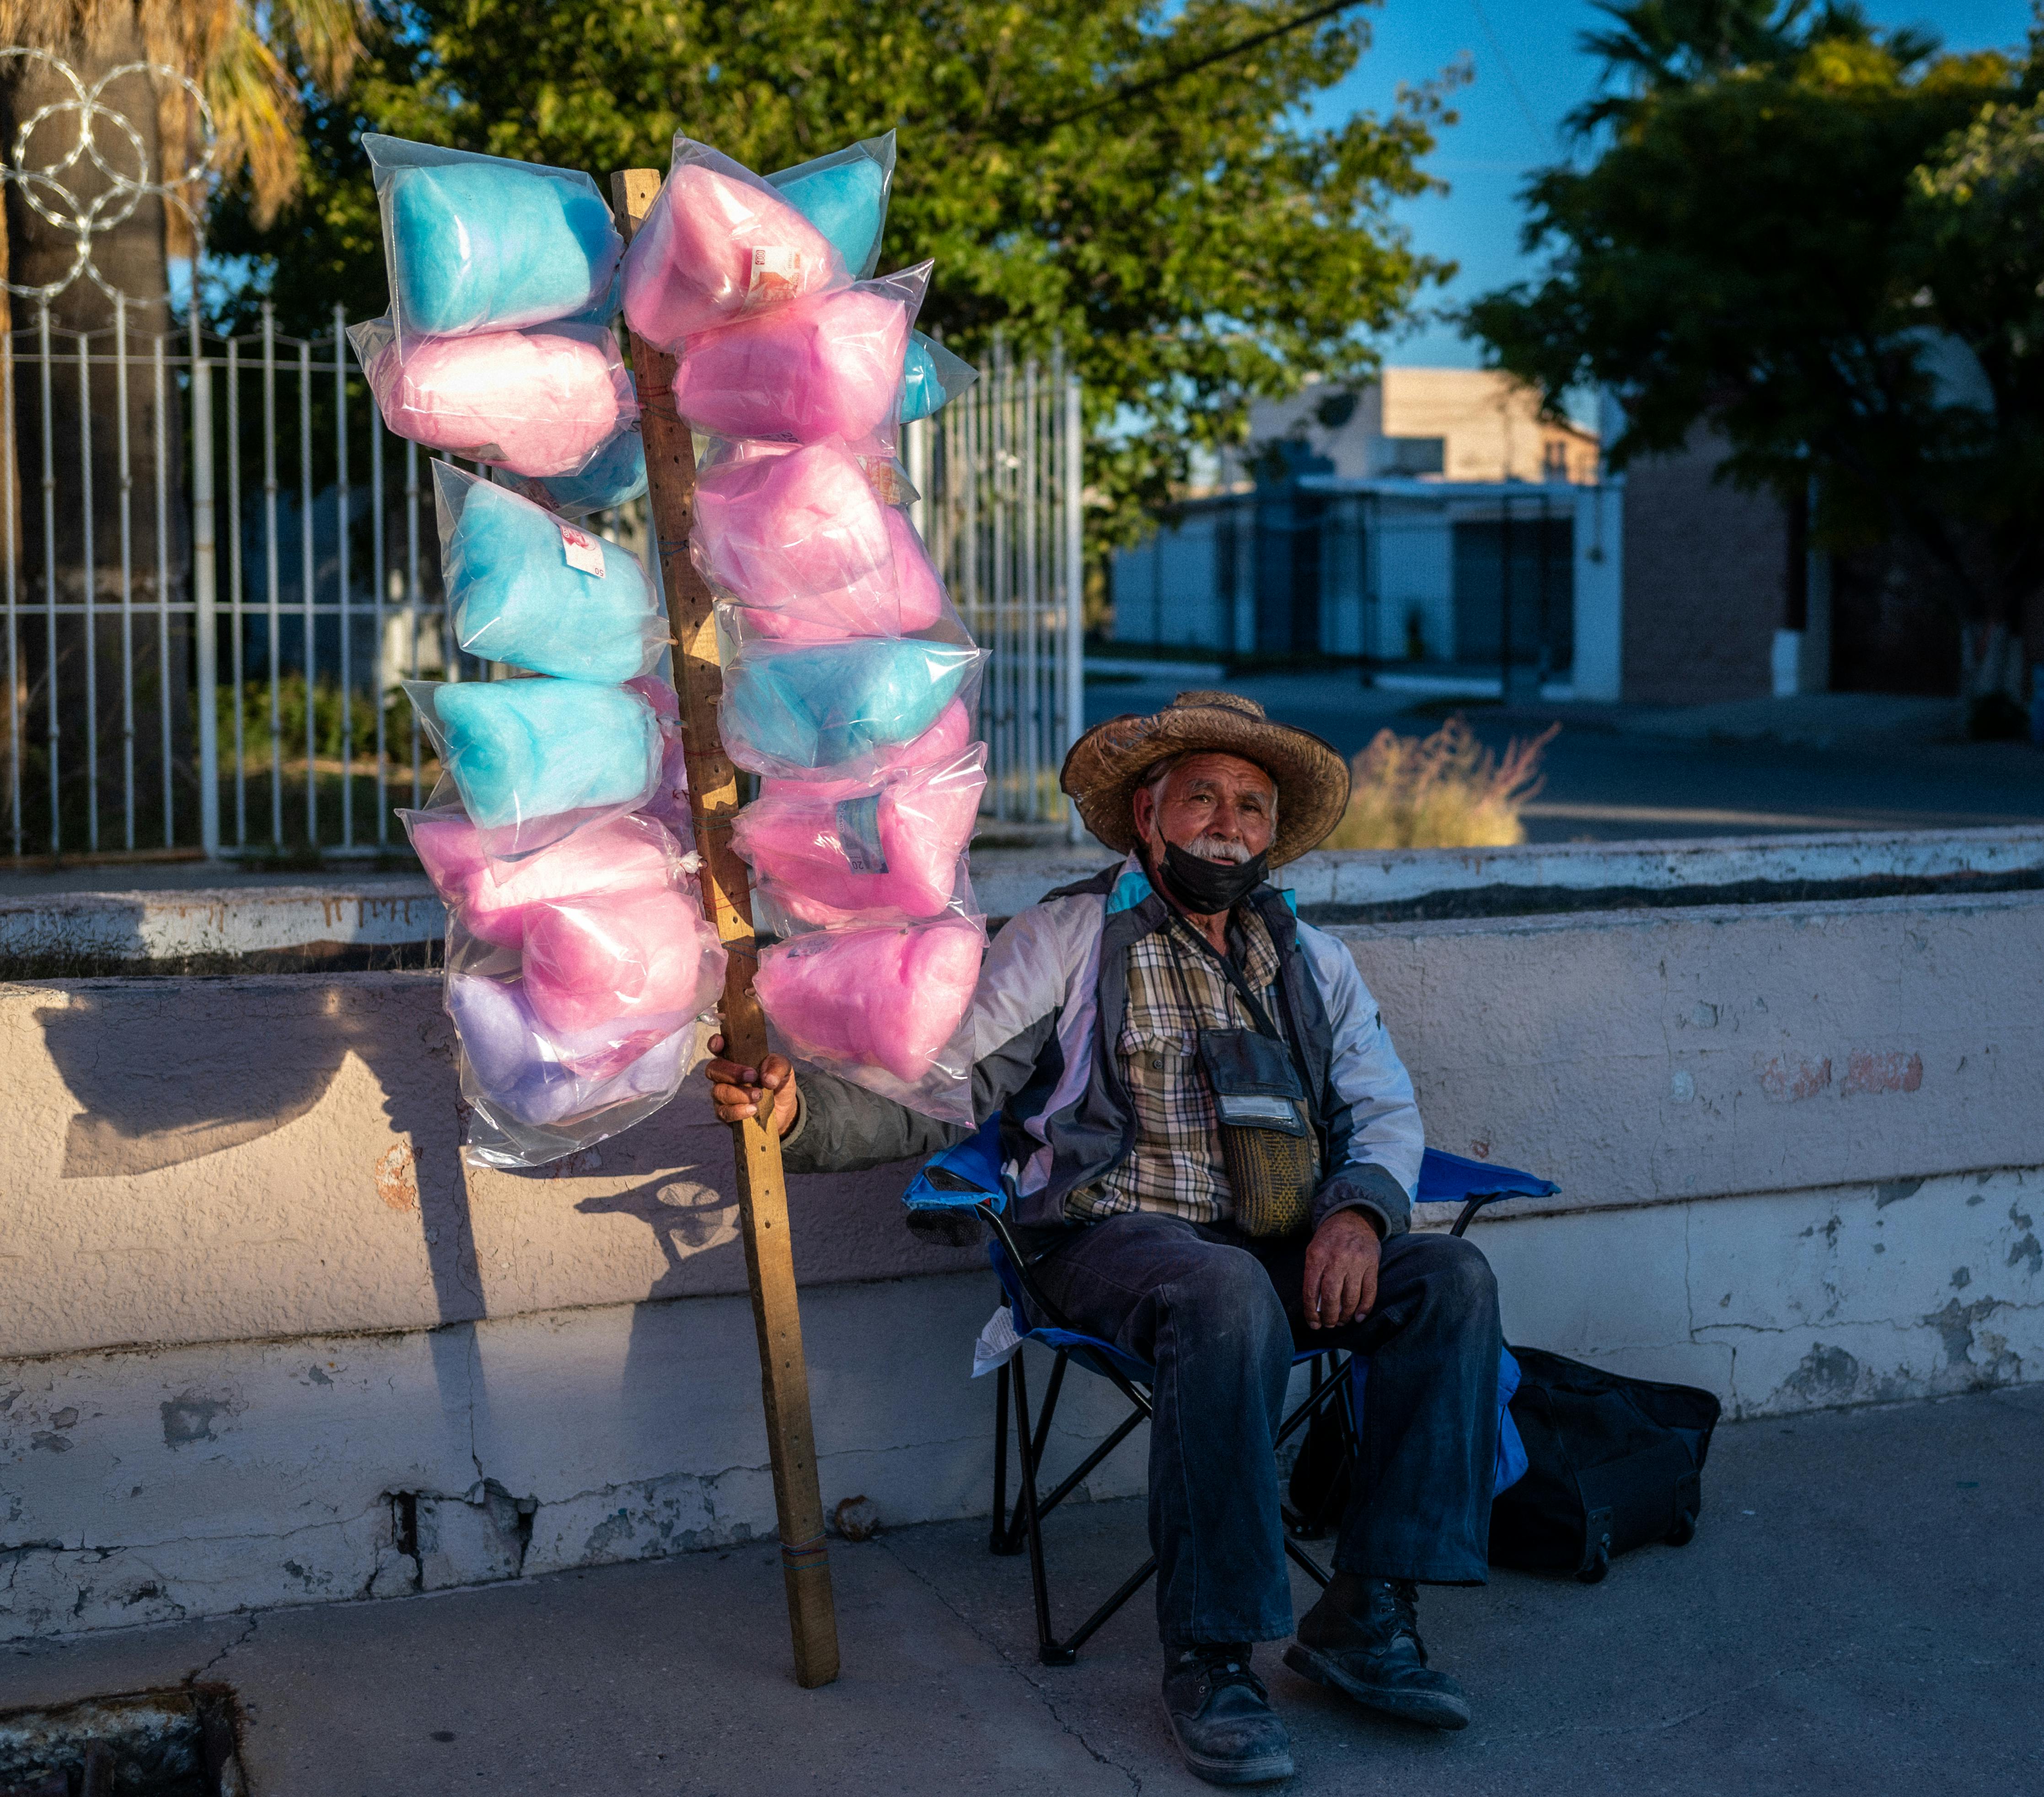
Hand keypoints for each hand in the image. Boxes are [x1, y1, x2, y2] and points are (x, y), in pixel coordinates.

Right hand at [704, 1035, 797, 1136]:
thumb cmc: (777, 1082)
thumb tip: (767, 1079)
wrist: (783, 1108)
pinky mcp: (725, 1113)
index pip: (718, 1047)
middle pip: (713, 1069)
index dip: (715, 1043)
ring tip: (759, 1095)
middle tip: (753, 1076)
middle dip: (732, 1072)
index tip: (720, 1043)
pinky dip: (739, 1111)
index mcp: (735, 1057)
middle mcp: (724, 1075)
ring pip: (719, 1091)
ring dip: (739, 1093)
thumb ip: (778, 1066)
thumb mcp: (784, 1069)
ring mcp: (722, 1094)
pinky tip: (753, 1109)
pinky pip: (724, 1112)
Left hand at [1301, 1210, 1380, 1330]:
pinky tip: (1358, 1317)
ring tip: (1341, 1321)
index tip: (1313, 1324)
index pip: (1311, 1291)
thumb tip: (1315, 1307)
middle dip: (1329, 1317)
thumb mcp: (1314, 1251)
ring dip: (1345, 1315)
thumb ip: (1313, 1275)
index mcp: (1317, 1256)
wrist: (1352, 1218)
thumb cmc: (1329, 1239)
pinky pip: (1369, 1291)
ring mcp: (1356, 1262)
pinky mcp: (1372, 1264)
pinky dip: (1365, 1308)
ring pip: (1351, 1297)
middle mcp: (1336, 1259)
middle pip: (1331, 1296)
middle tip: (1329, 1324)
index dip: (1311, 1312)